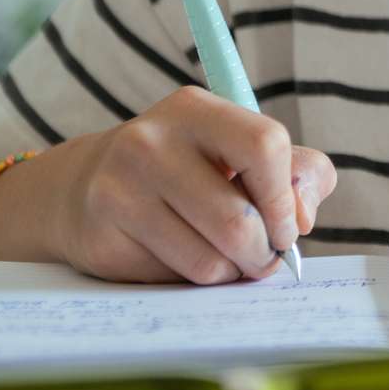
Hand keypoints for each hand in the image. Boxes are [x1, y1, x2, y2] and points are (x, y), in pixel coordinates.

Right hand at [50, 85, 337, 284]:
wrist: (87, 185)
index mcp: (196, 109)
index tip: (288, 225)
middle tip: (265, 258)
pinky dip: (198, 280)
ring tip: (232, 260)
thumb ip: (299, 175)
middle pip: (237, 218)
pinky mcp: (102, 235)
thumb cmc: (192, 169)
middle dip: (265, 252)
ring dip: (234, 271)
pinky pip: (175, 277)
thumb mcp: (246, 153)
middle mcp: (151, 141)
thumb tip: (302, 220)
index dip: (285, 197)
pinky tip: (189, 259)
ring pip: (209, 258)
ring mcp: (120, 188)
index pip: (265, 145)